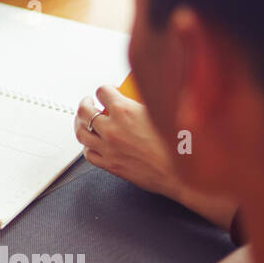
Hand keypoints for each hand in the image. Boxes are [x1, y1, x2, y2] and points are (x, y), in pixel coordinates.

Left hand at [76, 86, 237, 226]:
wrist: (183, 172)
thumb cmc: (179, 143)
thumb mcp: (162, 112)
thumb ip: (146, 101)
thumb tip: (143, 93)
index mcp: (125, 110)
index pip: (102, 91)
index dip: (105, 89)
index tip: (108, 91)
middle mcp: (112, 128)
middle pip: (84, 110)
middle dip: (86, 103)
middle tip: (89, 102)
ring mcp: (108, 147)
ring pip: (81, 132)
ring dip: (80, 123)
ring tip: (84, 120)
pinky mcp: (110, 164)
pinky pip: (88, 154)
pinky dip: (88, 146)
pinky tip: (93, 143)